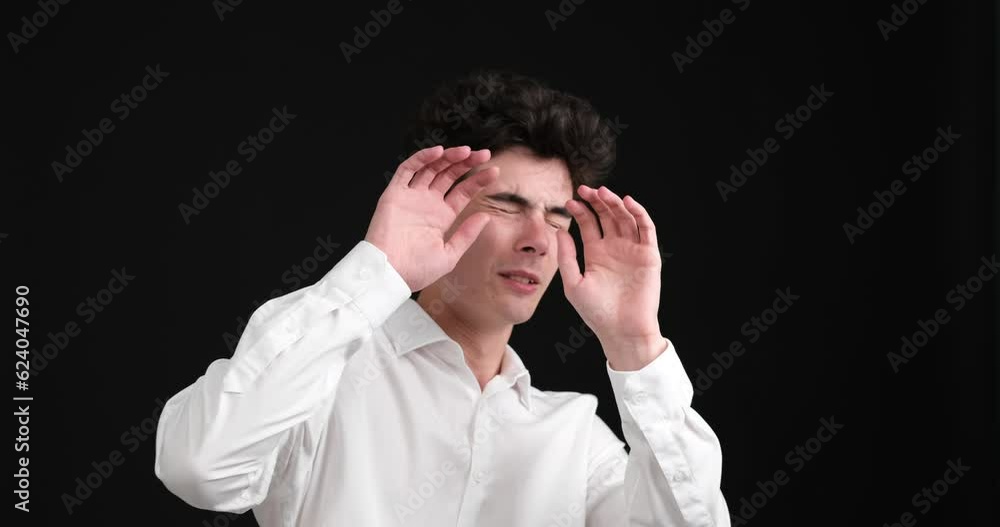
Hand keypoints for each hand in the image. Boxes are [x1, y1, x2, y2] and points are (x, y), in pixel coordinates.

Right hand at [365, 145, 497, 291]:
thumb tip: (486, 217)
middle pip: (449, 175)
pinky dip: (421, 158)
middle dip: (466, 163)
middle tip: (484, 154)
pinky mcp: (394, 194)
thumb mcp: (450, 254)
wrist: (389, 274)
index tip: (494, 172)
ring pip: (431, 168)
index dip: (478, 180)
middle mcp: (427, 203)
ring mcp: (411, 197)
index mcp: (441, 217)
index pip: (463, 191)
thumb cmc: (416, 270)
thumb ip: (467, 234)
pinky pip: (407, 170)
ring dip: (448, 157)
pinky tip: (438, 152)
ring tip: (465, 151)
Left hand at [556, 185, 662, 359]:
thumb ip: (567, 257)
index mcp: (596, 253)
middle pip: (607, 216)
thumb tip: (560, 230)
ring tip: (603, 193)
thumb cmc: (596, 312)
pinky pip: (646, 229)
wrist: (621, 330)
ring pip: (625, 218)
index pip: (589, 223)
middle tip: (585, 190)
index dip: (580, 210)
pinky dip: (639, 213)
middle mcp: (615, 248)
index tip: (570, 202)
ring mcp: (632, 250)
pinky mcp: (649, 255)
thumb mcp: (573, 283)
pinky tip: (627, 202)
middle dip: (597, 201)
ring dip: (615, 203)